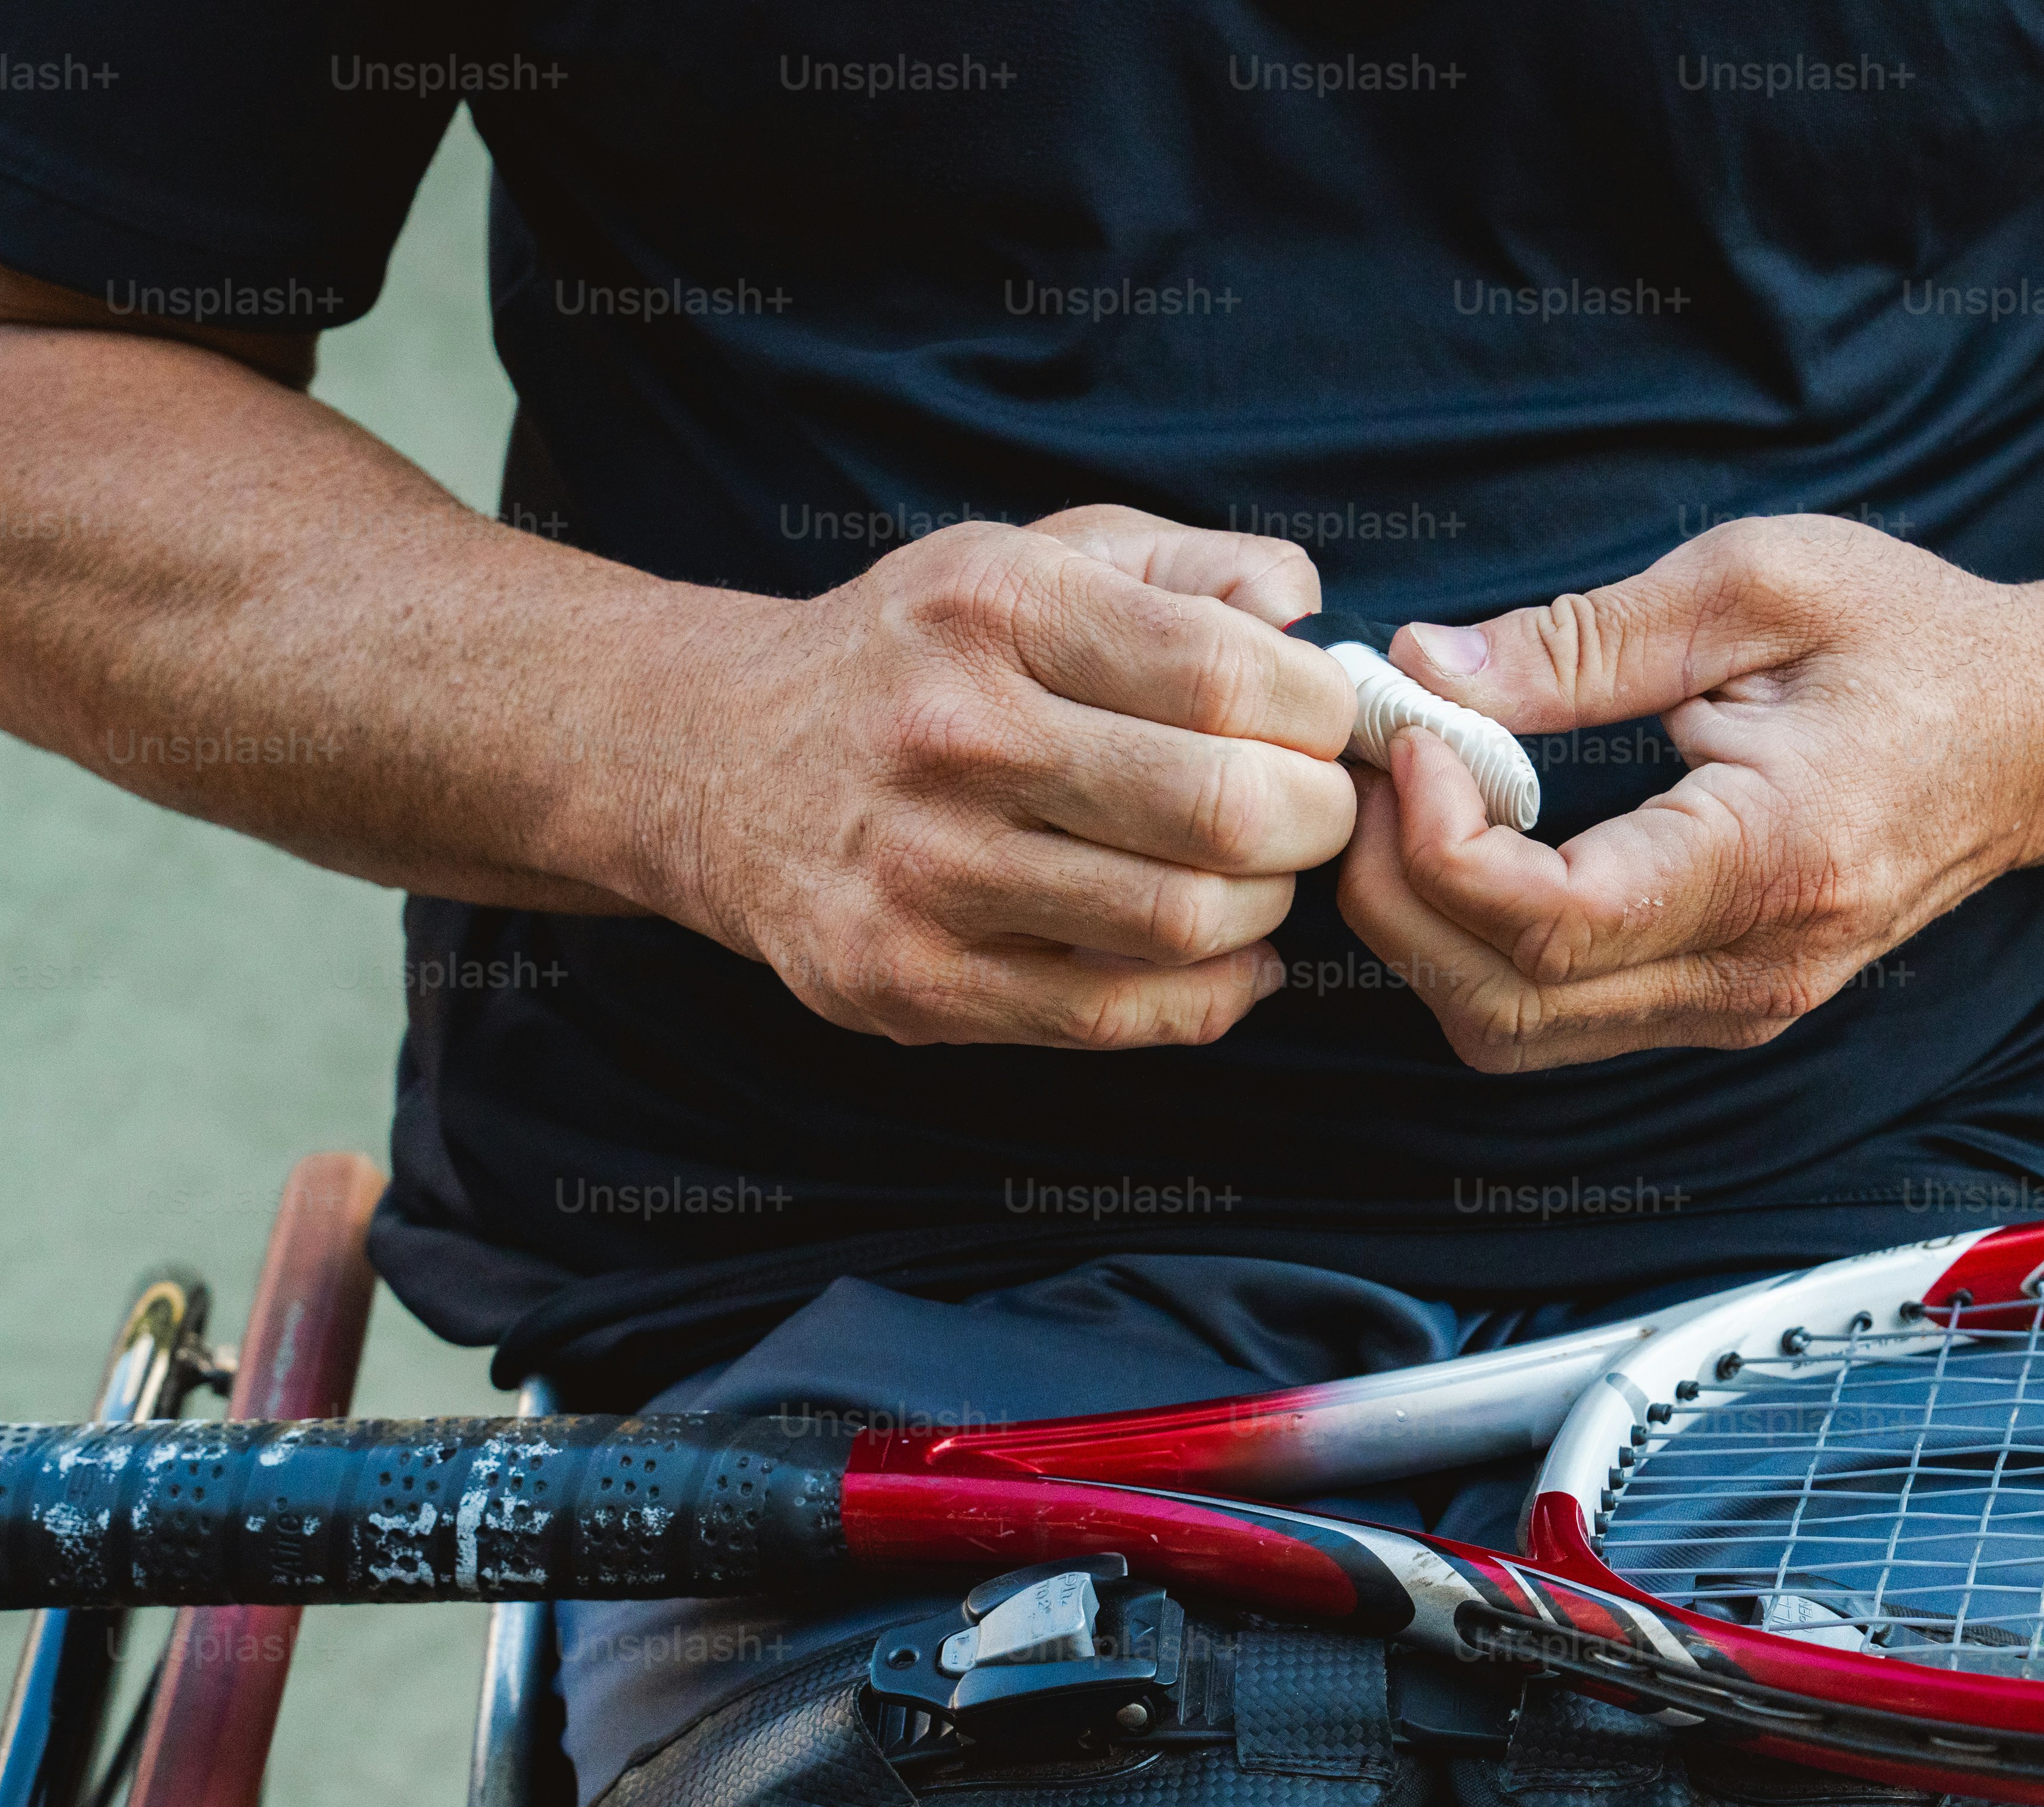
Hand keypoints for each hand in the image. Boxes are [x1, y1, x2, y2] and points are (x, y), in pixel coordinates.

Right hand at [666, 506, 1363, 1047]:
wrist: (722, 761)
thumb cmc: (922, 654)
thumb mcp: (1037, 555)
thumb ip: (1190, 568)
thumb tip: (1306, 614)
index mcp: (994, 605)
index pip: (1228, 673)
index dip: (1319, 712)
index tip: (1321, 724)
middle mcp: (952, 735)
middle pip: (1227, 808)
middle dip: (1315, 817)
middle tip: (1311, 808)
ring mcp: (925, 872)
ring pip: (1186, 921)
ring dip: (1266, 906)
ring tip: (1254, 872)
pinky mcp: (913, 983)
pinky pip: (1123, 1014)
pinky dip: (1217, 992)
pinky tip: (1230, 953)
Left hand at [1332, 516, 2043, 1071]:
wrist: (2039, 733)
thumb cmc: (1915, 643)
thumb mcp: (1754, 585)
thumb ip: (1581, 640)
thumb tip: (1428, 668)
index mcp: (1774, 861)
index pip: (1552, 921)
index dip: (1439, 842)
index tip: (1415, 737)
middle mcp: (1754, 970)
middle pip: (1505, 1006)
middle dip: (1395, 895)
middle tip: (1375, 770)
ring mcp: (1737, 1007)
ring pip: (1513, 1035)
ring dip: (1426, 932)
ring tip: (1411, 804)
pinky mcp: (1719, 1009)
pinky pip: (1554, 1020)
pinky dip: (1477, 948)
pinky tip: (1470, 844)